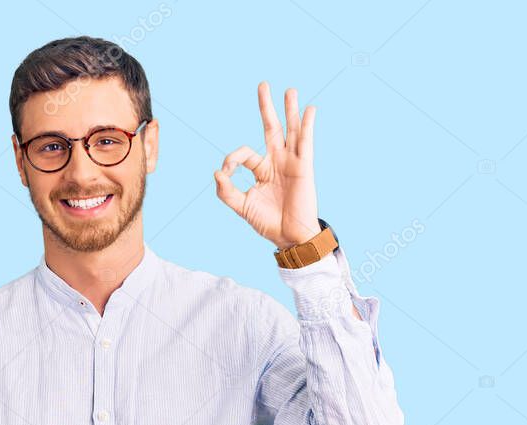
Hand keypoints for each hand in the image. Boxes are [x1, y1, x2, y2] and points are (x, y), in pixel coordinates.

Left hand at [214, 81, 320, 249]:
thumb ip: (227, 191)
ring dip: (290, 110)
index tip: (226, 173)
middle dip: (267, 107)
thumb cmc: (268, 223)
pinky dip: (307, 125)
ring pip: (290, 130)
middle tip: (263, 85)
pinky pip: (306, 142)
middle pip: (272, 128)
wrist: (289, 236)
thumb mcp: (242, 206)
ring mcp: (291, 162)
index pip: (244, 153)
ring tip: (290, 90)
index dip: (231, 159)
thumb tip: (217, 172)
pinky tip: (309, 109)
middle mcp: (277, 162)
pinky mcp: (304, 167)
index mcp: (262, 170)